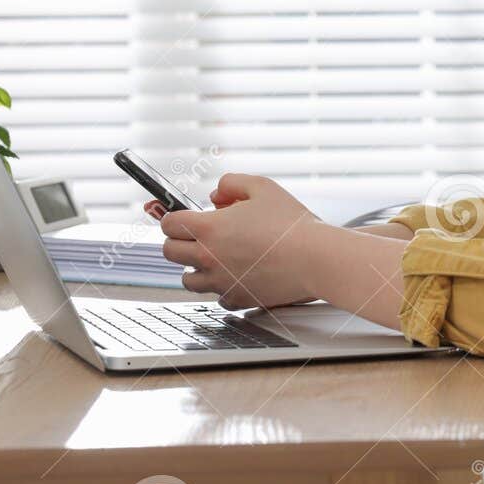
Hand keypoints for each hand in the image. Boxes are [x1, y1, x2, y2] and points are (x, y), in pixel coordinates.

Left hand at [157, 173, 327, 309]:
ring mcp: (220, 282)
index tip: (182, 217)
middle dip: (179, 240)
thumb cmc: (292, 224)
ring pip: (187, 279)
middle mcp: (208, 257)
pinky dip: (221, 287)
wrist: (316, 259)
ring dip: (195, 267)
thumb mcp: (262, 187)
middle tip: (197, 236)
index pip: (168, 224)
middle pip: (170, 252)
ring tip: (216, 257)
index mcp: (209, 228)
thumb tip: (215, 195)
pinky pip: (216, 296)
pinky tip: (237, 274)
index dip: (173, 217)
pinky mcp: (236, 299)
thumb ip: (231, 183)